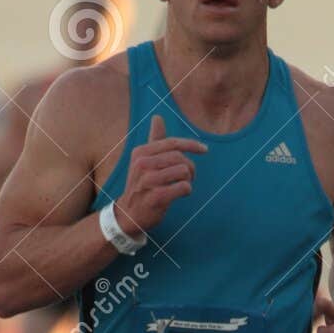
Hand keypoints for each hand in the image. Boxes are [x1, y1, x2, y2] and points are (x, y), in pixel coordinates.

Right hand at [113, 114, 206, 240]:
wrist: (129, 214)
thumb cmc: (141, 185)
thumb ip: (154, 140)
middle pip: (180, 157)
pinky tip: (181, 193)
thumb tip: (158, 117)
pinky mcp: (156, 197)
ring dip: (189, 179)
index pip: (172, 143)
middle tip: (189, 176)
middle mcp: (142, 165)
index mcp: (141, 153)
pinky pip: (183, 187)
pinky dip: (187, 190)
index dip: (191, 144)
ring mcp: (148, 181)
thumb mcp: (143, 161)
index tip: (204, 149)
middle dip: (190, 167)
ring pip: (183, 171)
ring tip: (182, 185)